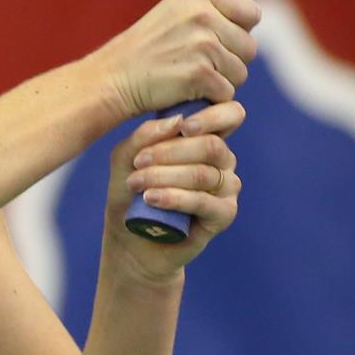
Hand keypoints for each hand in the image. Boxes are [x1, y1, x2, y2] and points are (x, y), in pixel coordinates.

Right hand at [83, 0, 260, 121]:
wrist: (114, 78)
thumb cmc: (146, 49)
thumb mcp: (175, 12)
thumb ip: (211, 9)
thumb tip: (251, 17)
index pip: (250, 13)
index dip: (238, 31)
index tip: (217, 39)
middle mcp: (202, 14)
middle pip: (248, 46)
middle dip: (229, 60)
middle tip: (197, 64)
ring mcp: (202, 45)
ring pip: (240, 72)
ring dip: (220, 81)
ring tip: (190, 76)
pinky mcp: (200, 75)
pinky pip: (227, 93)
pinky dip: (210, 98)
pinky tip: (186, 90)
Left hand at [104, 99, 246, 275]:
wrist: (131, 239)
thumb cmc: (131, 193)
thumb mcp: (127, 159)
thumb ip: (145, 136)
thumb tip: (176, 121)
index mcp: (205, 137)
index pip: (228, 115)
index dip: (211, 116)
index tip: (181, 126)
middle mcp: (222, 159)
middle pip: (210, 145)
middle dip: (171, 152)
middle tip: (139, 163)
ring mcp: (226, 187)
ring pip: (203, 174)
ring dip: (165, 177)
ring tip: (136, 184)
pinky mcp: (224, 214)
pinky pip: (204, 202)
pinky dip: (175, 198)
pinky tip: (152, 198)